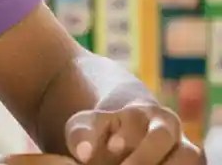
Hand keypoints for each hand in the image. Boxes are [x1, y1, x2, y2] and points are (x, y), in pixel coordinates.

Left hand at [65, 103, 202, 164]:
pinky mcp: (189, 163)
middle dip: (145, 156)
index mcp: (140, 112)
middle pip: (165, 137)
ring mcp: (183, 147)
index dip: (126, 135)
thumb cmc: (101, 132)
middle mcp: (167, 126)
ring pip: (189, 156)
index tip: (112, 147)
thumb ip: (81, 135)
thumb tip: (84, 153)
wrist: (122, 138)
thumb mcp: (84, 127)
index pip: (137, 120)